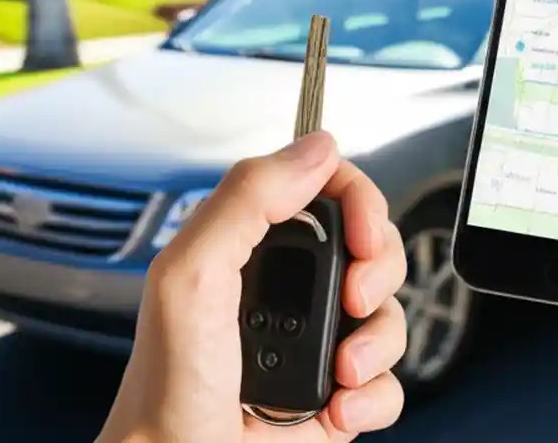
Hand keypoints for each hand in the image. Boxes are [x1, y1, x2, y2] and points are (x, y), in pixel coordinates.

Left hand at [97, 131, 407, 442]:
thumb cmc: (166, 389)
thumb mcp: (192, 274)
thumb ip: (248, 198)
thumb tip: (316, 149)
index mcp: (249, 245)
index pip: (325, 189)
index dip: (358, 200)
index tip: (362, 233)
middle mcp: (286, 288)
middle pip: (372, 245)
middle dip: (379, 271)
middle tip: (353, 300)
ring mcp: (313, 340)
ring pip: (390, 313)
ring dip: (379, 344)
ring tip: (340, 372)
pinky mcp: (335, 392)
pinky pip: (389, 380)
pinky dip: (375, 396)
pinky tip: (339, 408)